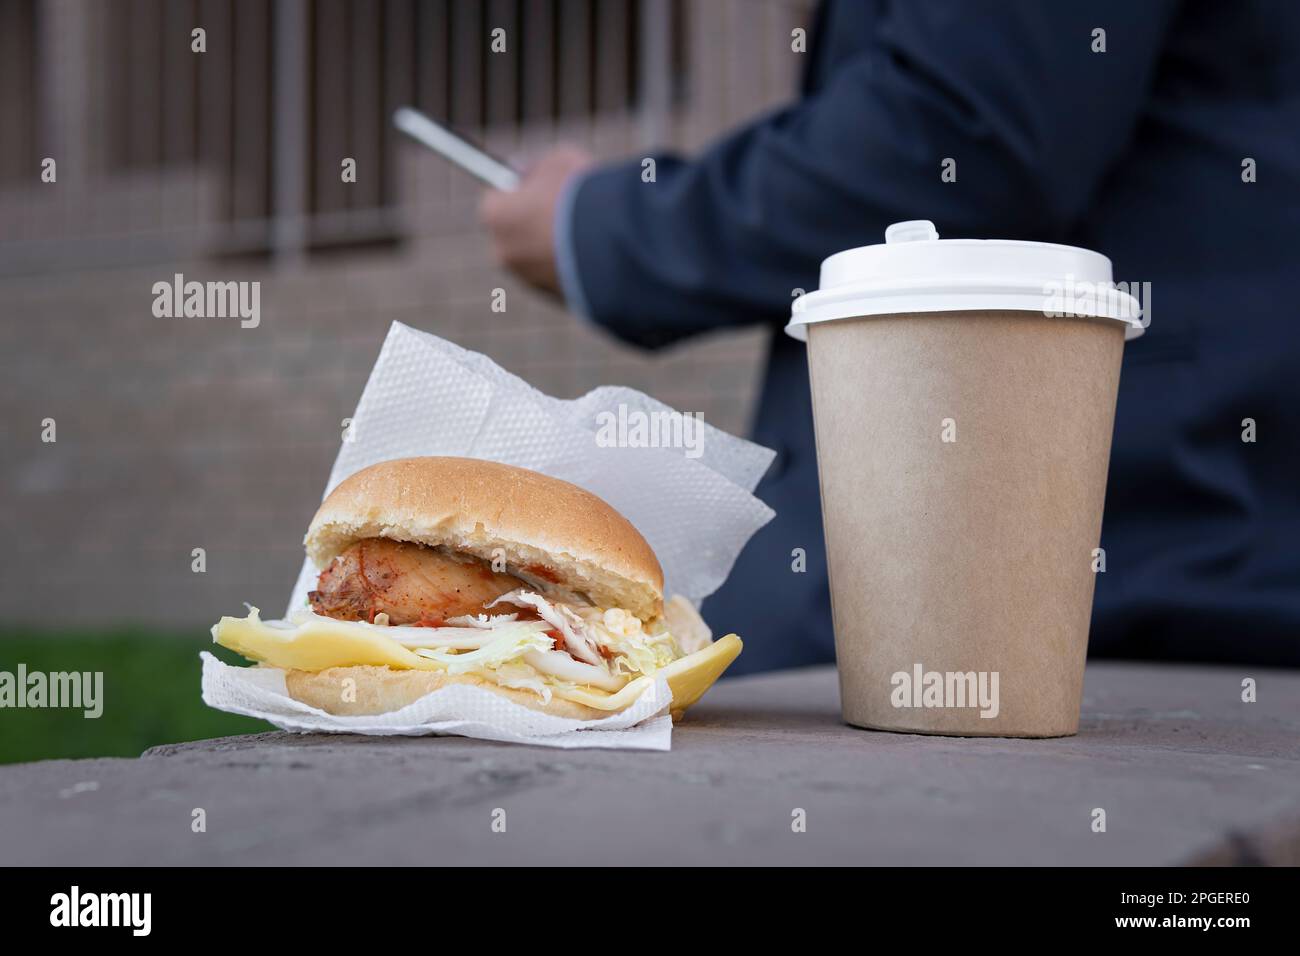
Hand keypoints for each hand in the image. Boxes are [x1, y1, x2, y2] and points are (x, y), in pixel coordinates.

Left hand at [479, 145, 594, 296]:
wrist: (613, 241)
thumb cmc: (581, 195)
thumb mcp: (558, 162)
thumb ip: (536, 168)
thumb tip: (526, 174)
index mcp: (495, 216)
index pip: (496, 200)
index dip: (519, 192)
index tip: (540, 187)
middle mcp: (503, 253)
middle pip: (514, 234)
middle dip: (534, 224)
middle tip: (566, 209)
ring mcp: (528, 280)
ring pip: (537, 259)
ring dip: (554, 247)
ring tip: (588, 232)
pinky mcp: (555, 299)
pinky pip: (560, 278)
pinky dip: (573, 268)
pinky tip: (597, 254)